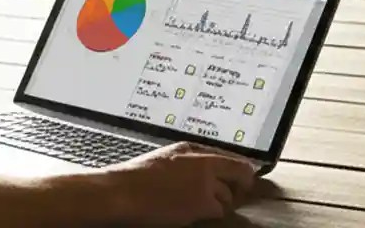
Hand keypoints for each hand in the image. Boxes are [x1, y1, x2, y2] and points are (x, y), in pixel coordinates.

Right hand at [103, 142, 258, 225]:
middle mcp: (203, 162)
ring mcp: (205, 183)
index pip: (231, 158)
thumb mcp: (164, 159)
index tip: (242, 180)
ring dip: (220, 203)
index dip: (241, 171)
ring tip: (202, 207)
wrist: (122, 192)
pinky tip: (196, 215)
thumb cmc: (135, 177)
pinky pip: (219, 211)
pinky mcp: (202, 203)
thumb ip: (186, 162)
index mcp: (191, 149)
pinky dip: (212, 215)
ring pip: (228, 196)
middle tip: (230, 197)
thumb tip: (203, 173)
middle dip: (236, 188)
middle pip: (238, 175)